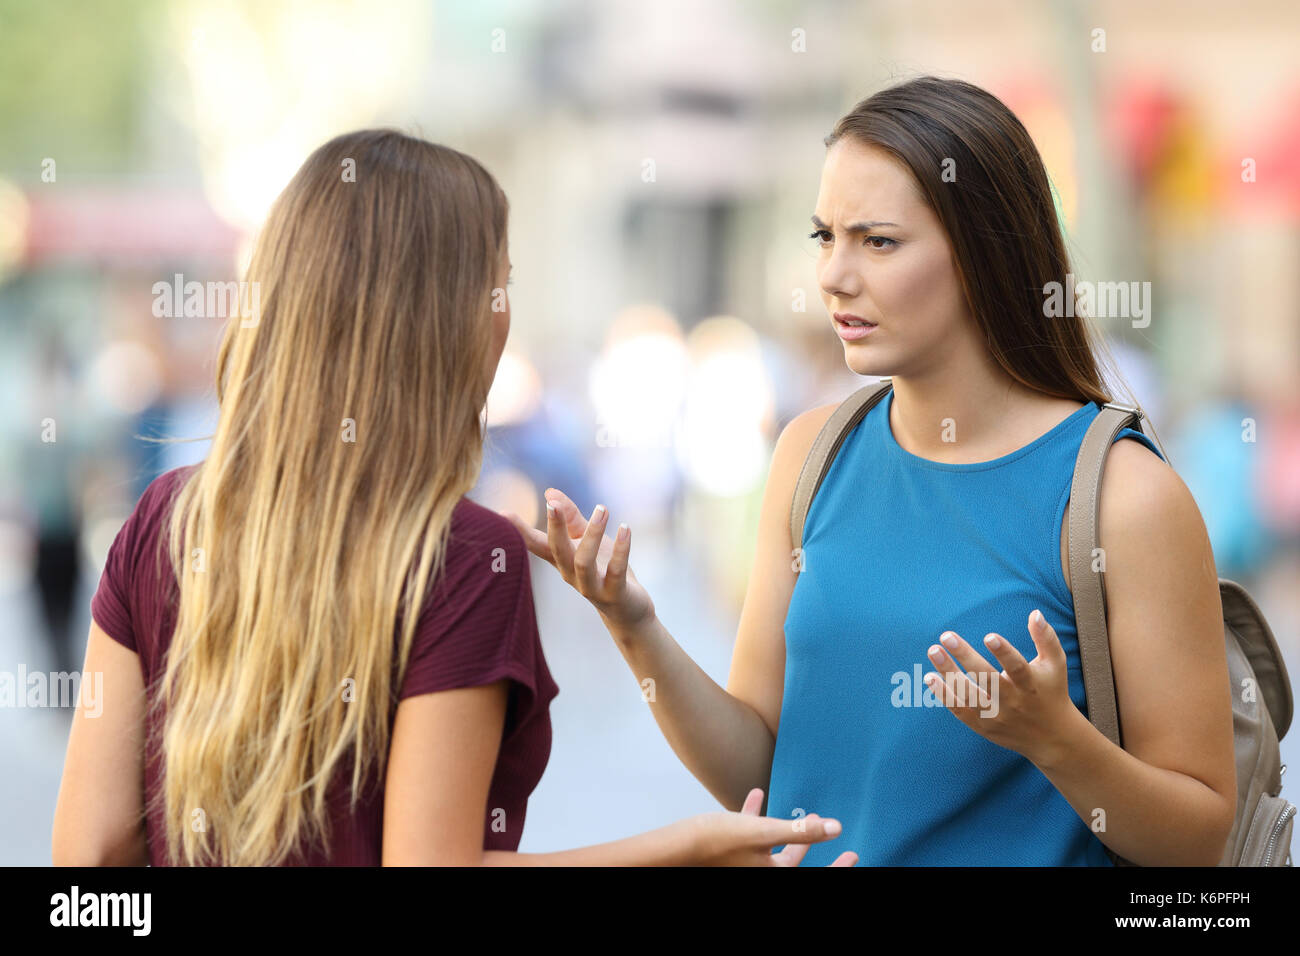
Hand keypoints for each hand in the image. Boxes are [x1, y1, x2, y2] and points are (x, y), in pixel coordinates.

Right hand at [502, 488, 655, 630]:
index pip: (536, 543)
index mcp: (561, 560)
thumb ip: (571, 517)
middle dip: (554, 527)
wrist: (627, 609)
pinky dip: (621, 550)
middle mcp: (570, 574)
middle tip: (553, 504)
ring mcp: (590, 587)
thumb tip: (550, 493)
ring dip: (592, 535)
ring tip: (602, 509)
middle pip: (557, 551)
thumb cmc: (603, 569)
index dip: (519, 530)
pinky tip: (626, 529)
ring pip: (583, 562)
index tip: (500, 514)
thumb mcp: (586, 539)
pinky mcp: (613, 593)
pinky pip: (615, 571)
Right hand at [687, 788, 857, 866]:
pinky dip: (756, 817)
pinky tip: (756, 796)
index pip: (811, 874)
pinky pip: (749, 835)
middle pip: (793, 861)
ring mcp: (744, 862)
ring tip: (800, 811)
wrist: (677, 847)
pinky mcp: (729, 851)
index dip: (835, 865)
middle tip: (828, 832)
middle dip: (809, 842)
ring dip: (786, 829)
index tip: (852, 854)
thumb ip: (799, 830)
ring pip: (773, 848)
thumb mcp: (762, 833)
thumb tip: (836, 827)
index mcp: (772, 873)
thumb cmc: (717, 841)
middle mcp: (759, 871)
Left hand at [922, 608, 1085, 768]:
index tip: (988, 636)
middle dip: (966, 657)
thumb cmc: (1051, 691)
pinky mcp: (983, 726)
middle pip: (987, 679)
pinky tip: (929, 677)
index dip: (1004, 653)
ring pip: (969, 695)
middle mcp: (1012, 701)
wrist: (1051, 737)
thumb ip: (1046, 639)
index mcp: (1030, 684)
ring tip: (934, 651)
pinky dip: (944, 696)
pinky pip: (960, 711)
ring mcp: (996, 715)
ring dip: (949, 674)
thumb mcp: (1055, 665)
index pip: (1017, 668)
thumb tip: (1035, 613)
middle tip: (946, 635)